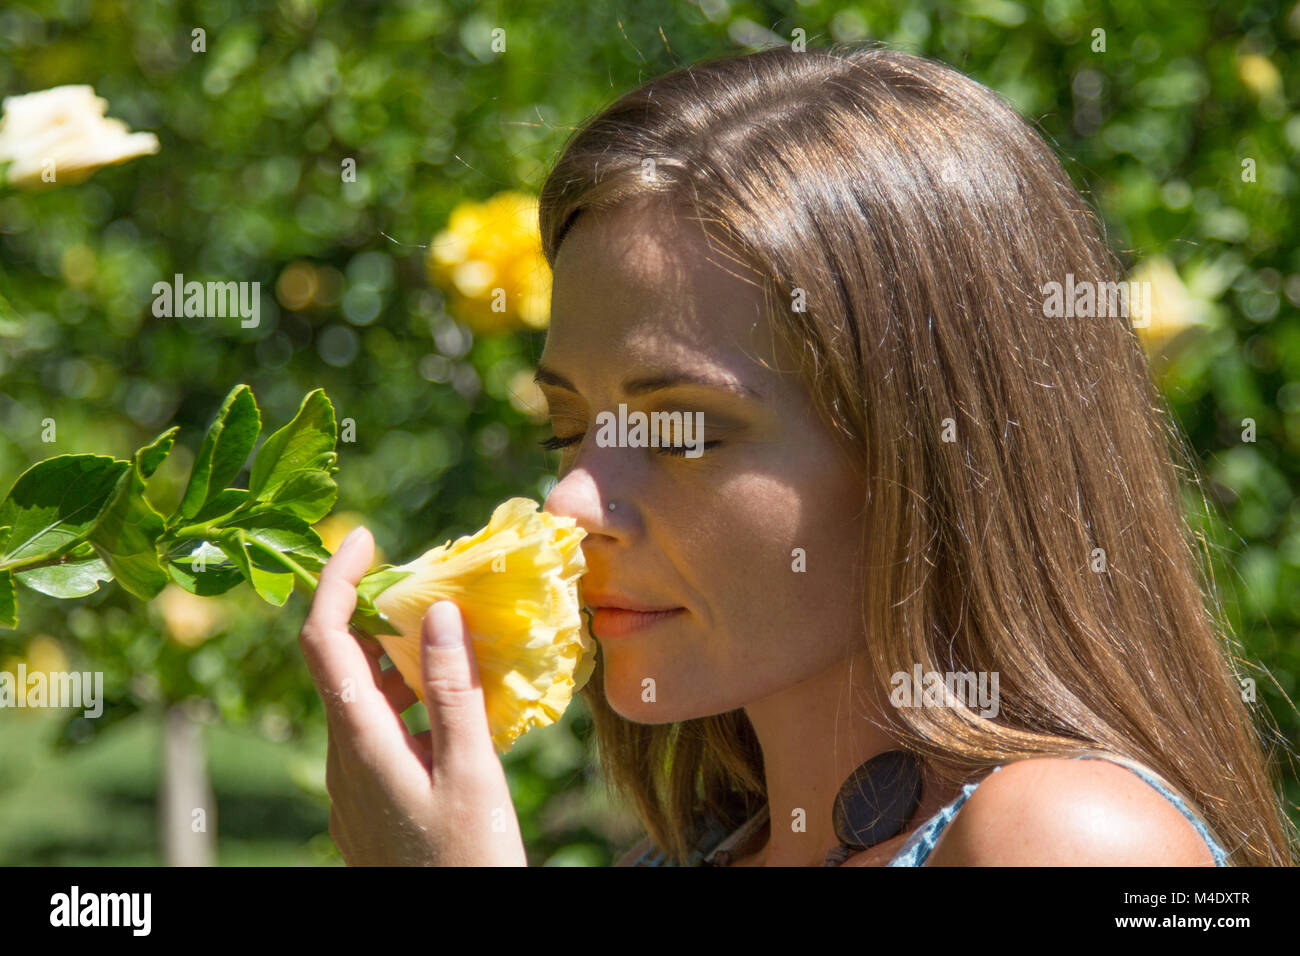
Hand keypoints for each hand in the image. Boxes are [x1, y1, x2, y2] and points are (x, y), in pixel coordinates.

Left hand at [298, 526, 527, 865]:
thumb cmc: (467, 862)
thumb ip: (454, 691)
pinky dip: (409, 702)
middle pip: (343, 663)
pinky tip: (456, 705)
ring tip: (455, 638)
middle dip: (380, 614)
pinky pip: (380, 733)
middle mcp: (344, 758)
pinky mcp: (372, 804)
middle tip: (431, 584)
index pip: (324, 639)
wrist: (444, 936)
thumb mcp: (471, 772)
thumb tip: (437, 612)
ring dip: (400, 661)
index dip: (335, 580)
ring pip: (364, 700)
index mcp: (361, 743)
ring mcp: (354, 785)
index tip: (364, 537)